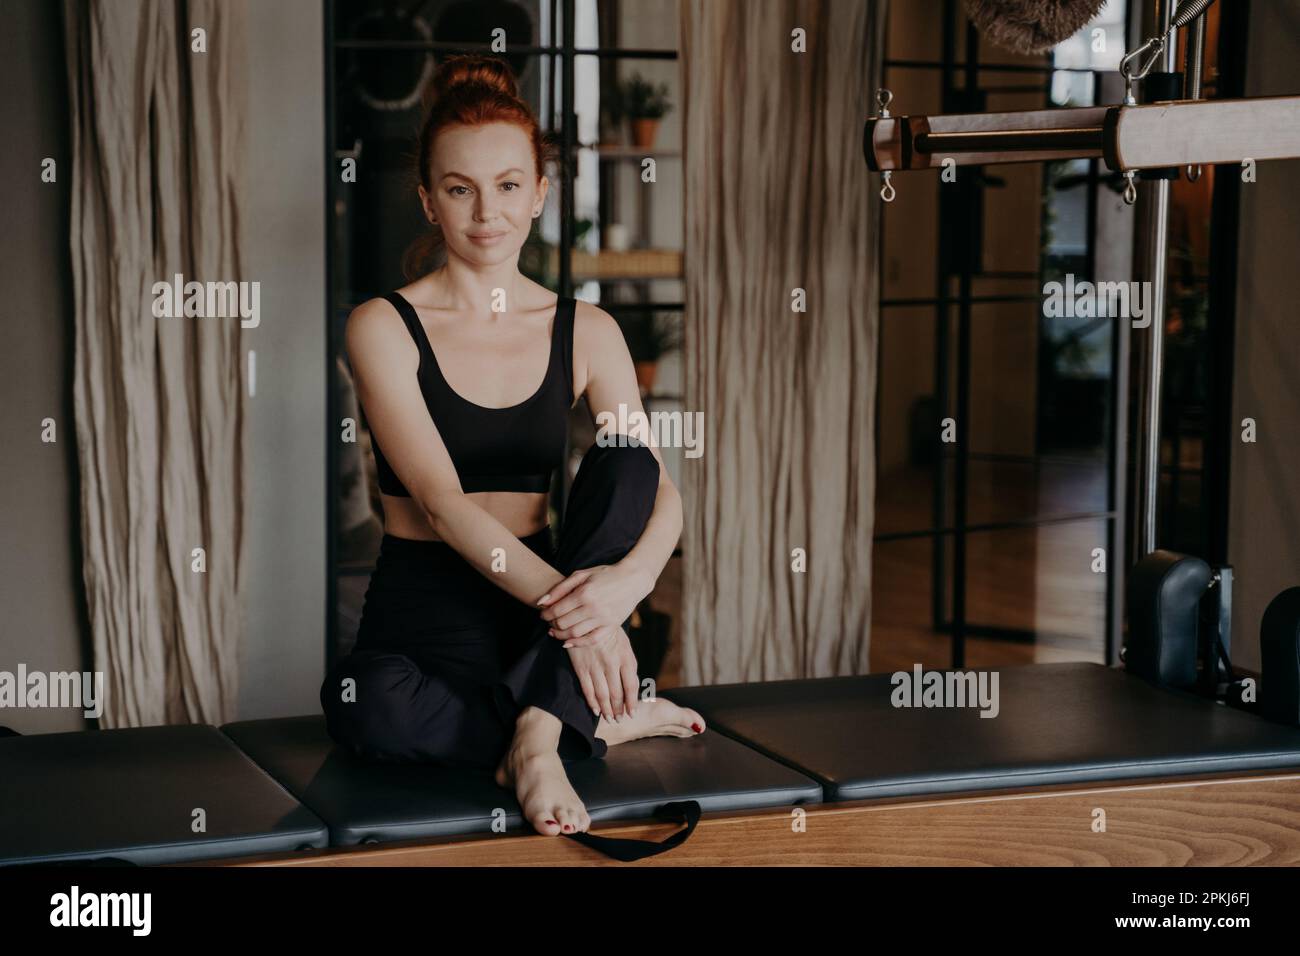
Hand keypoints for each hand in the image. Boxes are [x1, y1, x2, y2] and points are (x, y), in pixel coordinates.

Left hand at [537, 563, 651, 648]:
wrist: (632, 579)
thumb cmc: (605, 574)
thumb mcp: (582, 575)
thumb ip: (560, 588)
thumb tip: (541, 602)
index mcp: (584, 593)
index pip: (557, 610)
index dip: (545, 614)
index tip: (542, 614)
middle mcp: (593, 607)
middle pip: (563, 623)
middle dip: (552, 624)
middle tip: (549, 622)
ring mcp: (603, 618)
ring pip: (575, 633)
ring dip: (560, 635)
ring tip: (555, 631)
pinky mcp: (611, 626)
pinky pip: (591, 640)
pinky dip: (577, 643)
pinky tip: (568, 642)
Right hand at [565, 628, 639, 720]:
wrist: (586, 617)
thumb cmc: (609, 632)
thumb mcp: (624, 644)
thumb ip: (629, 664)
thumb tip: (634, 687)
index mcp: (625, 656)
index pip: (631, 685)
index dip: (631, 702)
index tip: (632, 713)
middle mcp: (611, 662)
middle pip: (616, 693)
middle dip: (618, 710)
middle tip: (619, 720)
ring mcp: (595, 665)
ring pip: (602, 694)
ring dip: (606, 710)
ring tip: (610, 719)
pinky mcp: (581, 665)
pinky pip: (587, 689)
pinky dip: (592, 702)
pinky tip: (595, 710)